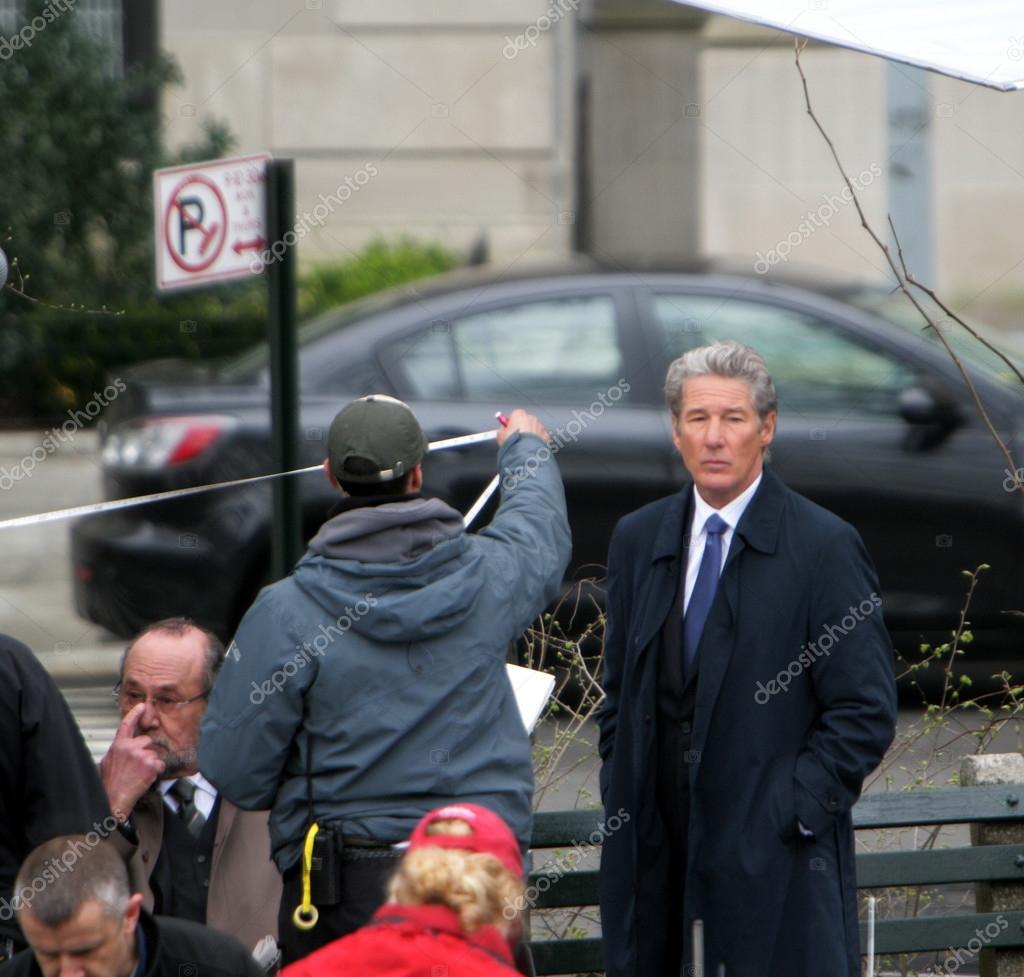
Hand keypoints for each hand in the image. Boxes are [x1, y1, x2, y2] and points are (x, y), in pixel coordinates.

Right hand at [99, 703, 164, 819]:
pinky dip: (156, 771)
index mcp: (118, 745)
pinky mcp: (151, 765)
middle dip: (145, 751)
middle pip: (146, 740)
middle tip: (136, 765)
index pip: (127, 725)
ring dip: (150, 762)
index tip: (142, 706)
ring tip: (139, 773)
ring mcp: (142, 756)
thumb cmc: (110, 782)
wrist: (114, 798)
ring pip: (154, 753)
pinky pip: (160, 764)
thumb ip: (118, 750)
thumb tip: (125, 745)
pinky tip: (145, 777)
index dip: (135, 714)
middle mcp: (130, 747)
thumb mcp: (108, 761)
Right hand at [496, 409, 549, 446]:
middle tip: (517, 437)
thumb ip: (502, 430)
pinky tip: (532, 447)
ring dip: (531, 434)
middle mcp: (531, 418)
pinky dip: (538, 441)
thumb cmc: (513, 443)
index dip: (511, 422)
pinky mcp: (546, 435)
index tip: (509, 428)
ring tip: (525, 444)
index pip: (515, 414)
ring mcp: (540, 426)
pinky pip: (541, 436)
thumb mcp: (500, 436)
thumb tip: (502, 431)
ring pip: (535, 428)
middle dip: (522, 427)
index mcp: (519, 415)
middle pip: (526, 420)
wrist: (525, 453)